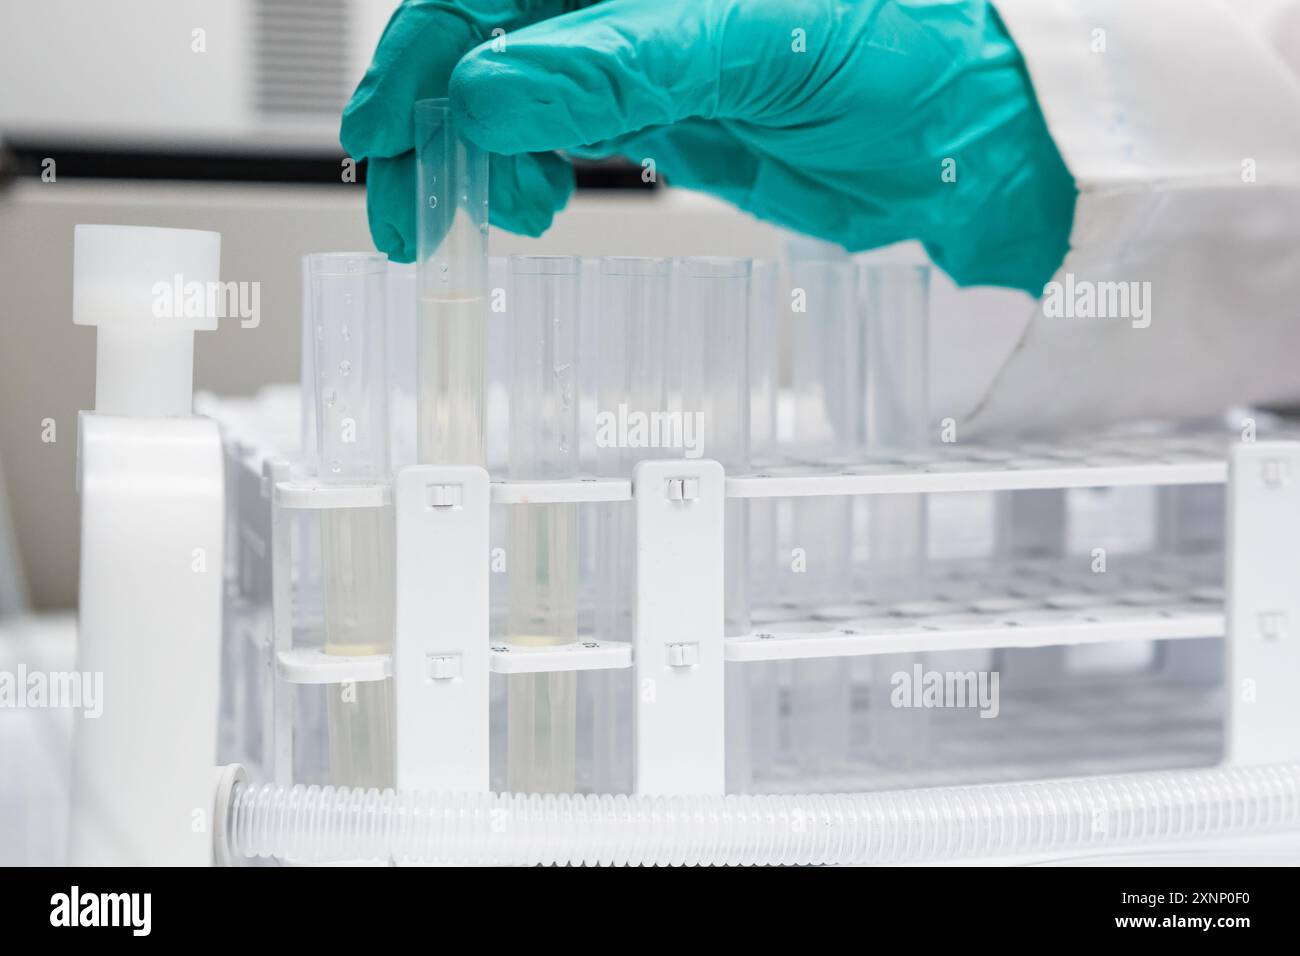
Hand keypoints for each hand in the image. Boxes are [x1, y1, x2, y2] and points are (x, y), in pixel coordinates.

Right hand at [343, 0, 1075, 291]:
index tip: (382, 134)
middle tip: (410, 203)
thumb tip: (484, 92)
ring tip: (495, 211)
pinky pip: (568, 137)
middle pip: (486, 43)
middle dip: (434, 122)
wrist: (976, 135)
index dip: (420, 55)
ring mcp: (646, 52)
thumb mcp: (748, 42)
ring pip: (517, 97)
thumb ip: (612, 62)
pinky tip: (536, 203)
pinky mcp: (668, 111)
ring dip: (482, 159)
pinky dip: (534, 174)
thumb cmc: (908, 46)